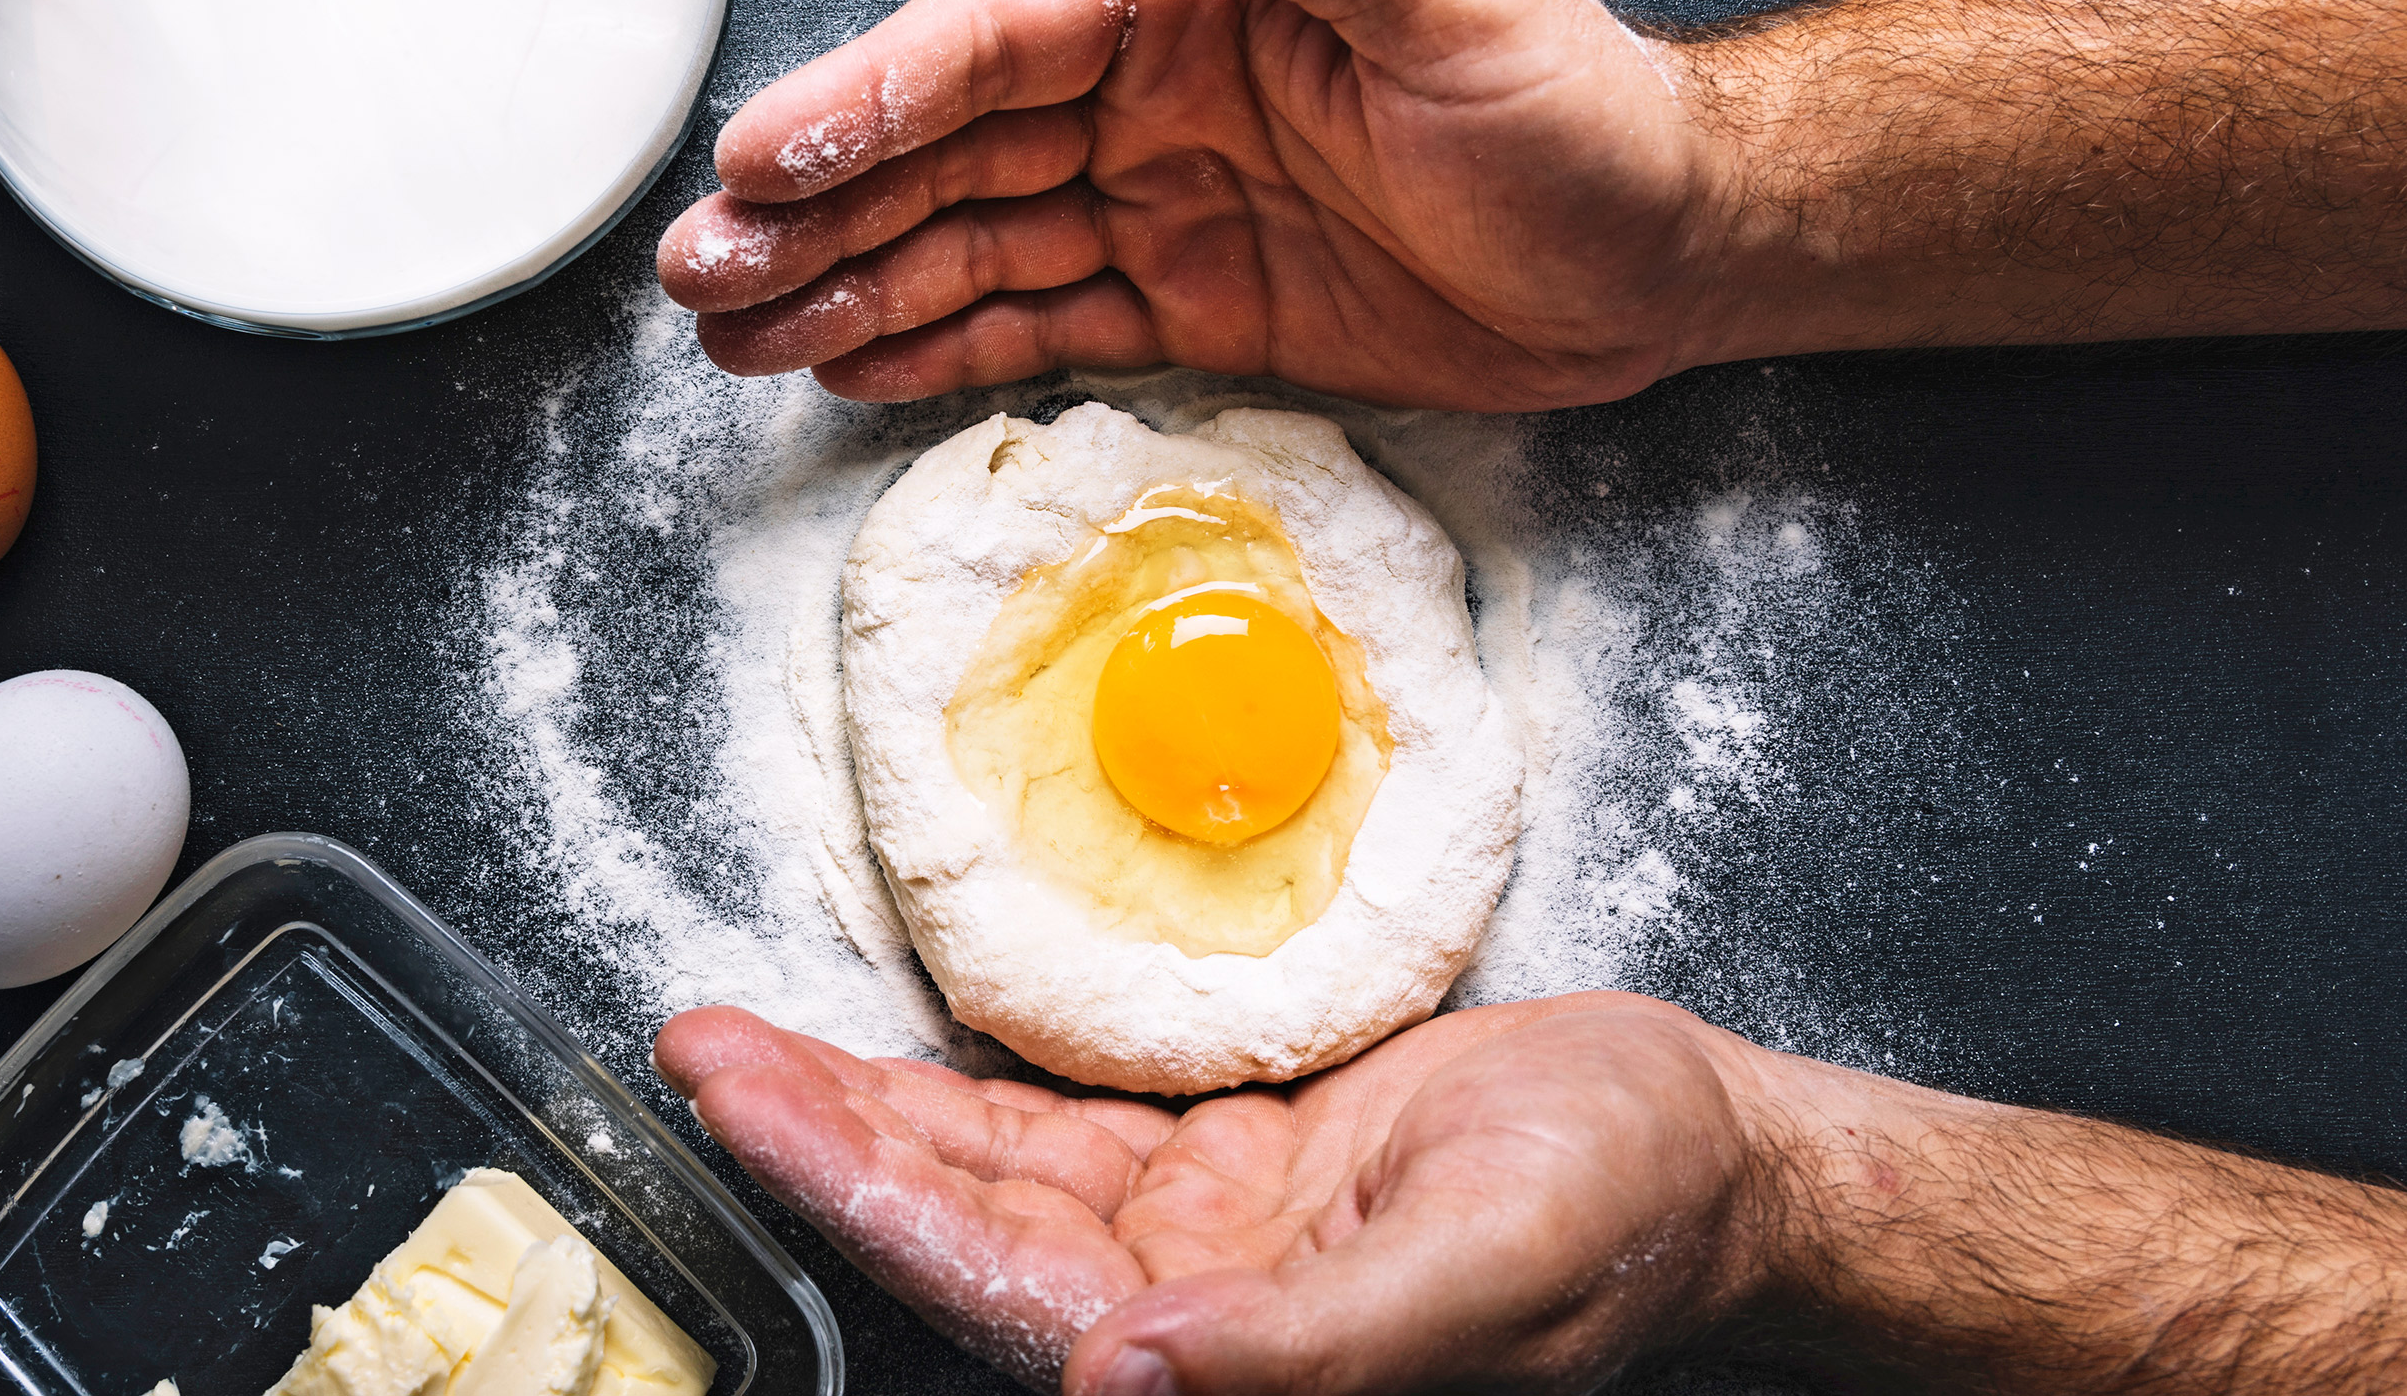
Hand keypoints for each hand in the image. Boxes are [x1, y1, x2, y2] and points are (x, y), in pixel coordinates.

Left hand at [652, 993, 1777, 1393]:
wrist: (1711, 1152)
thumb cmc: (1630, 1210)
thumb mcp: (1488, 1268)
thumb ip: (1306, 1342)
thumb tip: (1108, 1378)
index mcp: (1235, 1363)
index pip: (993, 1280)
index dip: (854, 1194)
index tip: (737, 1105)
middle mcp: (1190, 1317)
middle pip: (958, 1225)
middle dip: (817, 1140)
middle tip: (695, 1049)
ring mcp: (1201, 1248)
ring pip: (990, 1177)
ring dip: (864, 1111)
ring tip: (737, 1043)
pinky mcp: (1224, 1178)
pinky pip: (1062, 1136)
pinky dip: (962, 1094)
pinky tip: (877, 1063)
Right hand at [655, 0, 1741, 410]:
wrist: (1662, 254)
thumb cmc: (1578, 109)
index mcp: (1191, 7)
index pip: (993, 49)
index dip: (873, 103)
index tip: (769, 161)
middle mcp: (1153, 102)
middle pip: (948, 154)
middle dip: (819, 211)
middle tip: (703, 268)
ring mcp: (1162, 208)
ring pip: (971, 245)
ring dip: (851, 285)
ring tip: (734, 331)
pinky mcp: (1193, 307)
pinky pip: (1041, 324)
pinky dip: (945, 345)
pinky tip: (851, 360)